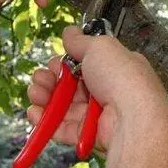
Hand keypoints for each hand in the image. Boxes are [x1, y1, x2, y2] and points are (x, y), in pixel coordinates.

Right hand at [27, 26, 167, 152]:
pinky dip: (46, 122)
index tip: (56, 62)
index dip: (64, 62)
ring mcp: (96, 115)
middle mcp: (106, 92)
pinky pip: (61, 128)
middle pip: (68, 85)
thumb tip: (70, 32)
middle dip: (49, 80)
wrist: (131, 119)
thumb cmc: (123, 79)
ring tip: (36, 94)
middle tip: (41, 79)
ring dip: (43, 98)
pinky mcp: (86, 135)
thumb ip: (81, 41)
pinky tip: (35, 113)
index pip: (82, 64)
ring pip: (62, 106)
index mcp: (114, 69)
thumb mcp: (100, 47)